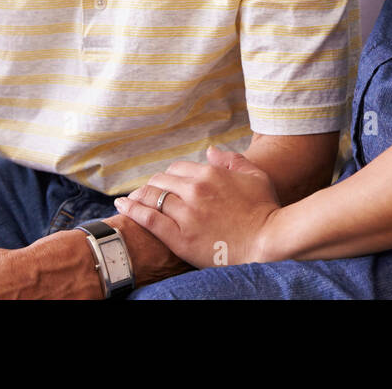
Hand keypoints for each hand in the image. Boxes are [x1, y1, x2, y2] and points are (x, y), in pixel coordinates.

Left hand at [114, 146, 281, 268]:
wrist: (268, 241)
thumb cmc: (265, 209)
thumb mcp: (255, 176)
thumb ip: (232, 160)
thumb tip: (210, 150)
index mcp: (210, 174)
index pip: (178, 167)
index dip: (171, 175)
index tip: (168, 184)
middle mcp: (195, 190)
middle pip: (161, 179)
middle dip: (153, 185)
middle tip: (148, 193)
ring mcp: (186, 214)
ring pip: (152, 196)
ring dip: (140, 196)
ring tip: (130, 199)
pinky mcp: (180, 237)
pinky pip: (148, 218)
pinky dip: (133, 209)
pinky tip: (123, 206)